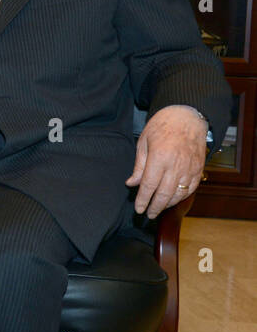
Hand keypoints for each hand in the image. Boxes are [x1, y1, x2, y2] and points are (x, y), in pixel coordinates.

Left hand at [126, 105, 208, 219]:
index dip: (143, 200)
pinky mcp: (198, 169)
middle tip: (148, 214)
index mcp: (159, 157)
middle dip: (155, 207)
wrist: (187, 117)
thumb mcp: (143, 142)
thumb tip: (132, 184)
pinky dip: (182, 197)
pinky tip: (173, 200)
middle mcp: (176, 165)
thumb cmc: (162, 126)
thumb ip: (139, 166)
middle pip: (164, 194)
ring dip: (167, 204)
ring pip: (178, 194)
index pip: (149, 186)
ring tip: (158, 208)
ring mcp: (189, 168)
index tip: (138, 209)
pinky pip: (191, 188)